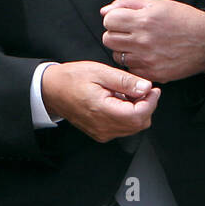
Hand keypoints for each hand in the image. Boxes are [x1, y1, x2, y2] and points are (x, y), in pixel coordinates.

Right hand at [40, 61, 160, 142]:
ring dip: (138, 110)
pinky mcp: (101, 133)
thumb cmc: (72, 78)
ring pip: (133, 127)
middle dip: (146, 105)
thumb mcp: (100, 71)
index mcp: (102, 111)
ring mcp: (102, 133)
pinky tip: (120, 101)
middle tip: (141, 88)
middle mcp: (103, 127)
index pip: (138, 115)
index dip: (151, 102)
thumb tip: (146, 88)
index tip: (152, 88)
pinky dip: (128, 115)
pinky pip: (123, 128)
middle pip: (139, 123)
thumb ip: (125, 81)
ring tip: (127, 93)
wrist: (52, 89)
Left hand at [99, 0, 204, 81]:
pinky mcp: (152, 73)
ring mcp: (147, 59)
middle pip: (108, 39)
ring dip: (123, 50)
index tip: (122, 20)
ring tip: (138, 44)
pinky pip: (130, 69)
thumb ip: (128, 3)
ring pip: (117, 56)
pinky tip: (146, 56)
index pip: (108, 20)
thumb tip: (106, 10)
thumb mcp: (158, 3)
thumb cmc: (185, 20)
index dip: (114, 19)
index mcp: (144, 19)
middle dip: (115, 34)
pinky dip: (134, 63)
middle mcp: (143, 40)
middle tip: (128, 32)